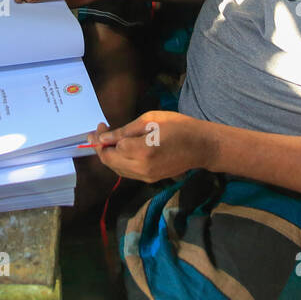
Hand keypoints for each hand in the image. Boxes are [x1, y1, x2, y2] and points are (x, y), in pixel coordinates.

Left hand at [90, 111, 215, 182]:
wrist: (201, 146)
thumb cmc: (178, 126)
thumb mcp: (151, 120)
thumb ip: (126, 130)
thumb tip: (104, 136)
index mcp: (143, 150)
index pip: (111, 147)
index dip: (102, 136)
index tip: (100, 126)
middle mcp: (142, 168)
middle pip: (110, 162)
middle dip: (100, 147)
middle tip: (99, 132)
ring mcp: (146, 177)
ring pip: (117, 169)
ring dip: (108, 156)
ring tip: (108, 140)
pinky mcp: (150, 180)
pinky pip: (127, 173)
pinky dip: (119, 162)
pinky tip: (121, 150)